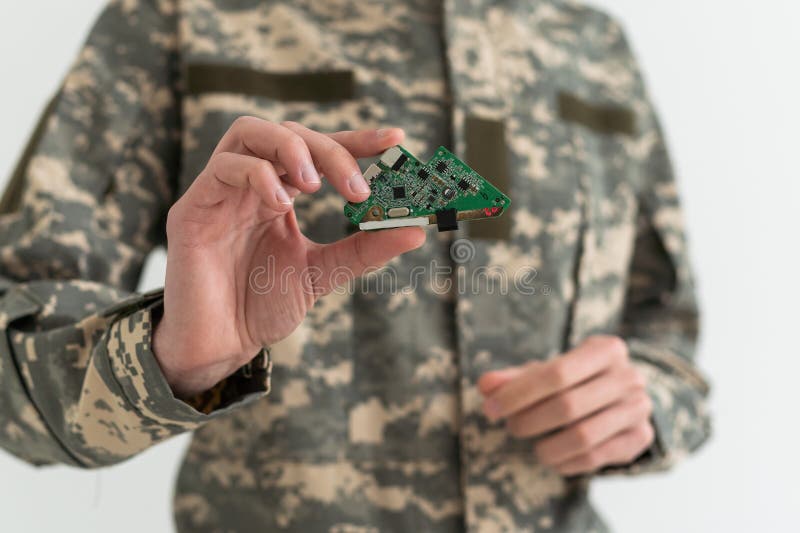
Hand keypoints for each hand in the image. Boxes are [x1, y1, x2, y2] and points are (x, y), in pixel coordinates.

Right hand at [153, 118, 425, 397]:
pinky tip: (281, 204)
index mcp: (282, 195)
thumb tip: (415, 230)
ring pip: (249, 132)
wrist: (221, 345)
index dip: (356, 140)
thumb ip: (363, 249)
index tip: (395, 140)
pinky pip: (223, 168)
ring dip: (291, 148)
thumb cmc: (263, 307)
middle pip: (289, 133)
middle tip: (359, 188)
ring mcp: (221, 191)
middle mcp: (252, 184)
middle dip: (330, 151)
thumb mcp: (324, 273)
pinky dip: (258, 176)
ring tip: (318, 185)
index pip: (319, 150)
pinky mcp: (193, 207)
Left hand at [477, 336, 653, 475]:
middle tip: (510, 426)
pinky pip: (594, 458)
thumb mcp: (543, 373)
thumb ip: (512, 379)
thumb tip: (485, 385)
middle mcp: (628, 377)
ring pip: (582, 436)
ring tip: (532, 444)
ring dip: (546, 447)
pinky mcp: (640, 438)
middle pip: (568, 405)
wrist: (617, 396)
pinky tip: (552, 457)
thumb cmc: (571, 380)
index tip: (490, 409)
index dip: (518, 394)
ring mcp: (638, 408)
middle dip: (529, 420)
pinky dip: (565, 462)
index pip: (556, 373)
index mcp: (605, 349)